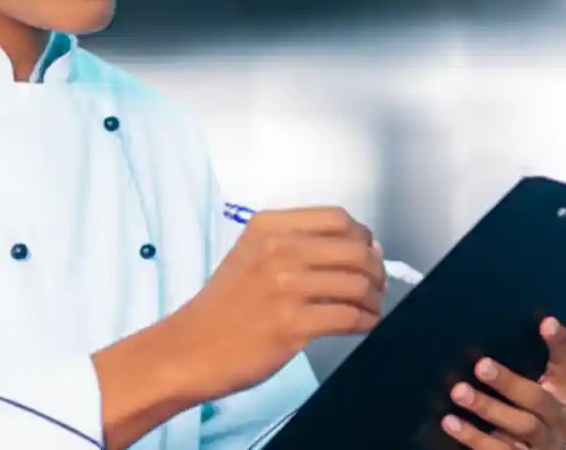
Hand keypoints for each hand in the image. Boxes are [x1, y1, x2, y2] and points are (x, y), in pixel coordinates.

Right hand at [162, 206, 385, 401]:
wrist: (190, 348)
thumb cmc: (221, 308)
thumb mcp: (249, 256)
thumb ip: (294, 246)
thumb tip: (357, 250)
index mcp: (267, 227)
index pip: (337, 218)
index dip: (362, 236)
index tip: (367, 252)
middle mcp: (277, 249)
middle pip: (355, 249)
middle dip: (376, 269)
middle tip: (376, 285)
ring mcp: (285, 285)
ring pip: (358, 283)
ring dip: (373, 299)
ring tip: (370, 308)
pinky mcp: (292, 322)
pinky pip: (349, 316)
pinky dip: (366, 321)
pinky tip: (363, 325)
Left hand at [441, 317, 565, 448]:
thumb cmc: (522, 410)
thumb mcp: (529, 382)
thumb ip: (535, 356)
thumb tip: (547, 321)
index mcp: (564, 394)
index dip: (560, 344)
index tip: (546, 322)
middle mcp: (561, 421)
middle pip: (539, 400)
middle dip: (510, 382)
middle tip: (481, 366)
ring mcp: (545, 446)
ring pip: (522, 426)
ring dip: (488, 407)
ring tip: (459, 392)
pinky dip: (473, 437)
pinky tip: (451, 422)